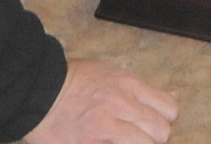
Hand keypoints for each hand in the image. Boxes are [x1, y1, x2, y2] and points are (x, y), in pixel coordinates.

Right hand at [25, 59, 176, 143]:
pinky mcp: (91, 142)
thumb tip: (174, 96)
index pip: (169, 108)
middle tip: (138, 138)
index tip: (152, 124)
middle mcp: (122, 104)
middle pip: (161, 131)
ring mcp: (106, 126)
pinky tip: (109, 142)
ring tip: (123, 141)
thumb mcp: (111, 74)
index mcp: (129, 85)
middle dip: (154, 138)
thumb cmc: (72, 81)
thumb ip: (142, 89)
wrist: (36, 90)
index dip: (164, 120)